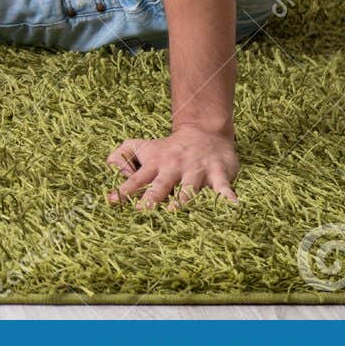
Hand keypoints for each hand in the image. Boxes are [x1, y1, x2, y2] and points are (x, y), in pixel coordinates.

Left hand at [105, 124, 239, 208]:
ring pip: (189, 189)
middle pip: (161, 185)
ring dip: (184, 200)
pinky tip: (232, 205)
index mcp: (154, 165)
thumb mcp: (140, 146)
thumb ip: (120, 156)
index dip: (124, 190)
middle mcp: (174, 168)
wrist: (204, 133)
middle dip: (151, 198)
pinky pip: (223, 186)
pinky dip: (227, 195)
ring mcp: (196, 171)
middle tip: (142, 210)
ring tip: (177, 212)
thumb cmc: (166, 149)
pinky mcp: (218, 172)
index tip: (112, 201)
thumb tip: (112, 171)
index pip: (136, 179)